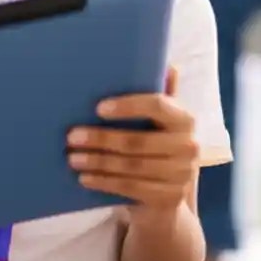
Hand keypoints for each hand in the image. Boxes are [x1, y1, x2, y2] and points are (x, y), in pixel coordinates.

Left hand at [67, 69, 197, 220]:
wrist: (168, 198)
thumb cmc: (157, 148)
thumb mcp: (160, 122)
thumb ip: (162, 95)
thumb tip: (167, 62)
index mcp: (186, 119)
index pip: (159, 105)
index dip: (128, 105)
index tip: (98, 107)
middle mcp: (189, 146)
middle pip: (138, 141)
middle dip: (100, 139)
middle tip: (71, 136)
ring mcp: (181, 175)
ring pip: (131, 166)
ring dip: (97, 161)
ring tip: (72, 157)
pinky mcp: (169, 198)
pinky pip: (130, 188)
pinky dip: (104, 182)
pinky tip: (84, 177)